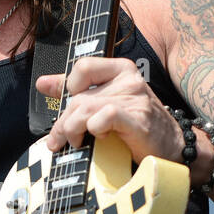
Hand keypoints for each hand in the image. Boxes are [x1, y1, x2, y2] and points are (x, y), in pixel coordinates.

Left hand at [36, 56, 184, 164]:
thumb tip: (42, 83)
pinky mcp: (138, 118)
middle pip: (79, 96)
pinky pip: (104, 117)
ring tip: (76, 142)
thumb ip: (75, 91)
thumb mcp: (106, 102)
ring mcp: (135, 97)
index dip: (69, 87)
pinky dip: (95, 129)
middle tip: (60, 140)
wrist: (171, 147)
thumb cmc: (136, 125)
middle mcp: (129, 79)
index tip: (71, 106)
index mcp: (121, 69)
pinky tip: (100, 138)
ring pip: (86, 108)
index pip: (83, 66)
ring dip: (73, 130)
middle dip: (63, 122)